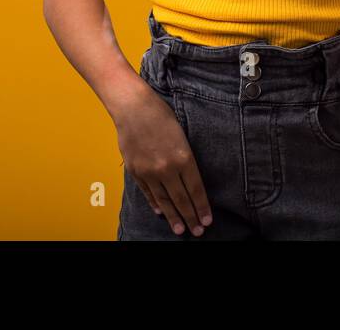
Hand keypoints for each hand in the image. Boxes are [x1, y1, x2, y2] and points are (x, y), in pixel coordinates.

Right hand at [114, 85, 212, 236]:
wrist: (133, 107)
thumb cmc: (160, 114)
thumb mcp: (181, 135)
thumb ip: (185, 158)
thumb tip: (189, 179)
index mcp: (183, 157)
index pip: (196, 189)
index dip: (202, 207)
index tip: (207, 220)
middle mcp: (167, 168)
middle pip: (181, 199)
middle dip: (190, 217)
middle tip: (197, 232)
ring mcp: (149, 171)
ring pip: (164, 200)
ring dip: (173, 216)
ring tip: (180, 229)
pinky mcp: (135, 171)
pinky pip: (148, 192)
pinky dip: (155, 204)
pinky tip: (161, 212)